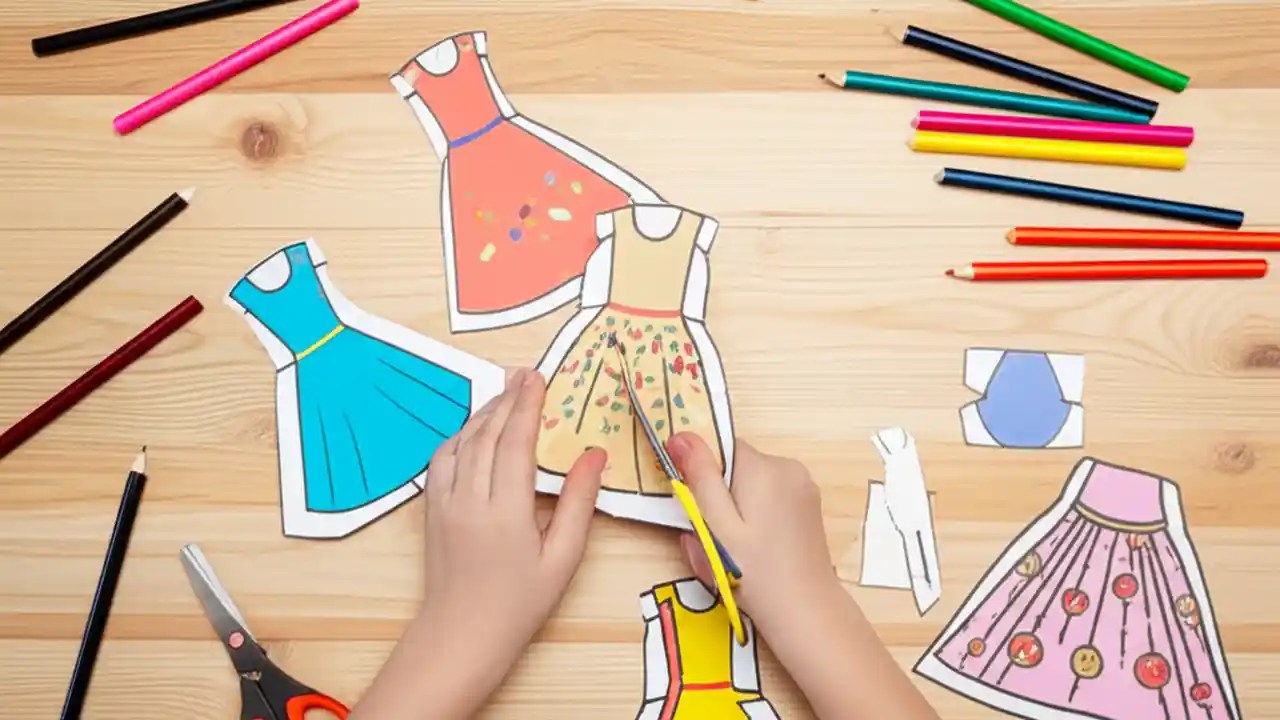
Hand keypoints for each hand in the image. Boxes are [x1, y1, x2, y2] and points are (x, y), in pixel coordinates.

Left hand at [350, 369, 605, 719]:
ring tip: (505, 393)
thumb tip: (594, 455)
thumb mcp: (562, 559)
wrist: (461, 635)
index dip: (528, 407)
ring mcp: (444, 504)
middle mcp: (470, 501)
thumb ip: (579, 503)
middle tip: (526, 374)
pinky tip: (475, 429)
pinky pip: (442, 460)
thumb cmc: (519, 604)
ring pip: (461, 443)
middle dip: (507, 400)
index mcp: (506, 513)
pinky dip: (460, 436)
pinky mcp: (430, 511)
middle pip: (487, 435)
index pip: (516, 444)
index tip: (539, 378)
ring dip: (483, 414)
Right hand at [667, 432, 938, 719]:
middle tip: (718, 537)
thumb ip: (700, 477)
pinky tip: (760, 546)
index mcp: (764, 468)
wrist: (805, 611)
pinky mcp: (810, 504)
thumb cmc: (753, 572)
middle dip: (722, 494)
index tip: (701, 510)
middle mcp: (789, 466)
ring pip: (755, 482)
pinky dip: (760, 513)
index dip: (705, 476)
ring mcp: (804, 485)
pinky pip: (773, 495)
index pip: (721, 449)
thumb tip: (680, 435)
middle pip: (738, 466)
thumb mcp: (716, 525)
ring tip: (740, 546)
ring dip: (740, 505)